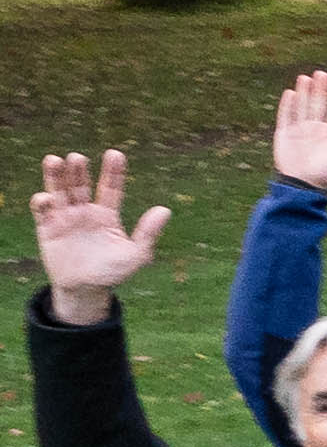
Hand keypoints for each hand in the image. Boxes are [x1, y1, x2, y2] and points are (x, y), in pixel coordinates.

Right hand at [29, 149, 169, 318]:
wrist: (85, 291)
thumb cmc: (112, 273)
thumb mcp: (136, 255)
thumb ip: (148, 233)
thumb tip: (165, 209)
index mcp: (107, 215)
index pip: (111, 188)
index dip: (113, 172)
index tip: (115, 154)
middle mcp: (85, 212)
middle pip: (80, 185)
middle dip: (79, 170)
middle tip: (77, 157)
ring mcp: (65, 218)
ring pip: (59, 191)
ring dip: (56, 176)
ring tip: (55, 160)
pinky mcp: (47, 229)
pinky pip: (42, 211)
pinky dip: (42, 201)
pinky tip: (46, 198)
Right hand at [271, 71, 326, 190]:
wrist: (304, 185)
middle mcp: (317, 129)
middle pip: (320, 104)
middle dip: (321, 89)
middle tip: (323, 73)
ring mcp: (300, 130)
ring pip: (303, 106)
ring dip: (304, 92)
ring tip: (306, 77)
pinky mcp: (284, 134)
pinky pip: (286, 116)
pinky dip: (288, 104)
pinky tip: (291, 92)